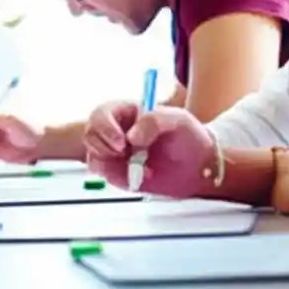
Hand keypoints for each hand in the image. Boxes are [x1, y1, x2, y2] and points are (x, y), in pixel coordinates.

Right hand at [86, 104, 219, 197]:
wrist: (199, 167)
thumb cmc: (189, 137)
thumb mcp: (178, 120)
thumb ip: (154, 121)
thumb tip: (131, 136)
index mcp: (127, 112)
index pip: (102, 114)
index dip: (106, 128)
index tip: (122, 143)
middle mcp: (116, 130)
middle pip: (90, 134)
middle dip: (103, 146)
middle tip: (125, 155)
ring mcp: (114, 152)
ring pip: (93, 155)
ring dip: (111, 164)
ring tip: (138, 167)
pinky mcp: (117, 172)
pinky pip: (103, 174)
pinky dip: (117, 177)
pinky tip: (138, 176)